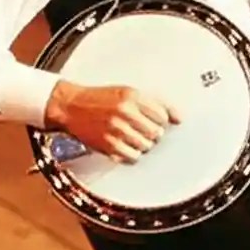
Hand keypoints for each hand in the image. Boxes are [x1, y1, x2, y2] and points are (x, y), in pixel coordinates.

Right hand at [43, 82, 180, 162]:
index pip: (163, 115)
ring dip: (143, 144)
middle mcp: (125, 112)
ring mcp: (116, 130)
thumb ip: (153, 103)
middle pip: (157, 132)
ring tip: (132, 137)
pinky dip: (132, 154)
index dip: (161, 120)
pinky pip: (133, 157)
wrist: (70, 106)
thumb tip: (179, 118)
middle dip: (153, 133)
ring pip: (146, 146)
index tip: (154, 120)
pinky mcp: (109, 145)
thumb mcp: (126, 92)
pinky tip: (125, 145)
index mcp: (132, 96)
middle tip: (142, 129)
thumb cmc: (99, 99)